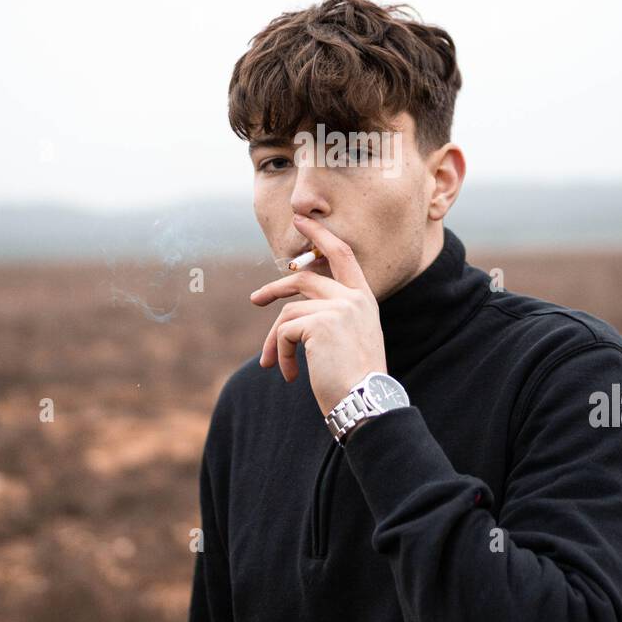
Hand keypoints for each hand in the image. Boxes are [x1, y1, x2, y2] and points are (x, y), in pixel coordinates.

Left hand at [249, 214, 386, 421]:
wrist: (365, 401)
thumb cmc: (356, 380)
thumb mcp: (350, 341)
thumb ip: (332, 319)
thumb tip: (292, 314)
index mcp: (364, 300)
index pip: (342, 255)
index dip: (321, 236)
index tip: (301, 221)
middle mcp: (354, 298)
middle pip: (304, 278)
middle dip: (275, 287)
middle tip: (255, 299)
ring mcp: (338, 308)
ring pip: (288, 312)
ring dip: (275, 340)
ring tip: (273, 364)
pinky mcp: (320, 323)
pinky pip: (285, 331)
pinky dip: (281, 353)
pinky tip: (290, 374)